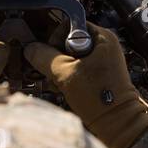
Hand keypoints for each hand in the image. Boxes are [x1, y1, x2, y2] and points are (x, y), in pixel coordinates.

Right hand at [23, 23, 147, 147]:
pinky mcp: (100, 74)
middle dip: (56, 56)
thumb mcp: (65, 73)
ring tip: (59, 81)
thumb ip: (44, 57)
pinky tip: (63, 87)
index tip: (50, 54)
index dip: (55, 38)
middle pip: (68, 41)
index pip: (69, 24)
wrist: (117, 123)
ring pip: (71, 56)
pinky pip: (77, 68)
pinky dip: (68, 76)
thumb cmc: (98, 97)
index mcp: (102, 37)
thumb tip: (30, 48)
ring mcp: (103, 60)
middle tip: (53, 71)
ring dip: (60, 68)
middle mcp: (105, 45)